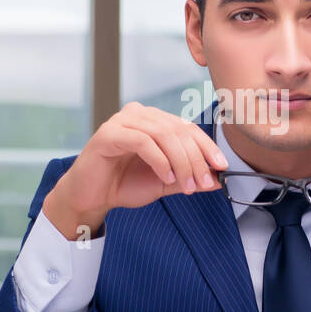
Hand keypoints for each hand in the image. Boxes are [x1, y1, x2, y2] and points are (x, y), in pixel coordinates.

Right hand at [43, 101, 228, 239]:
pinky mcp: (108, 134)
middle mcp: (139, 114)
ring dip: (180, 162)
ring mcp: (122, 121)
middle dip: (195, 159)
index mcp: (153, 120)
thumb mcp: (163, 182)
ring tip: (186, 184)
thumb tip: (216, 179)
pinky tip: (165, 176)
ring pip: (163, 134)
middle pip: (178, 130)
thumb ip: (187, 178)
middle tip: (202, 183)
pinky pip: (142, 141)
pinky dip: (159, 160)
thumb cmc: (123, 185)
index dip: (207, 147)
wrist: (89, 197)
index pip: (187, 127)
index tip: (221, 167)